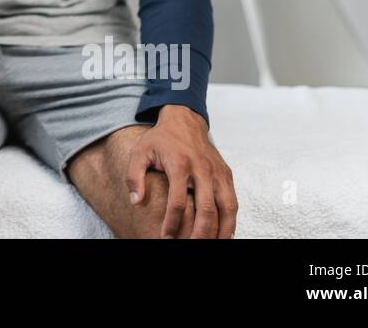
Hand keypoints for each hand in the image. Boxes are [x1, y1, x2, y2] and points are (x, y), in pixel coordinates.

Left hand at [125, 105, 238, 237]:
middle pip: (206, 209)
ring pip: (226, 208)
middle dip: (200, 233)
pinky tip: (225, 235)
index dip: (172, 223)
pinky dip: (231, 221)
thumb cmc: (160, 140)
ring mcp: (217, 172)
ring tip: (213, 246)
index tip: (165, 237)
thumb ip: (134, 176)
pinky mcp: (227, 174)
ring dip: (221, 231)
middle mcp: (202, 169)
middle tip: (191, 247)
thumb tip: (136, 202)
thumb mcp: (140, 152)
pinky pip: (233, 202)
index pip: (178, 201)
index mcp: (179, 164)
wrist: (184, 121)